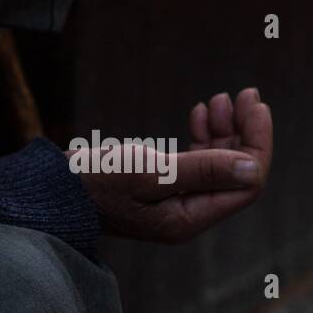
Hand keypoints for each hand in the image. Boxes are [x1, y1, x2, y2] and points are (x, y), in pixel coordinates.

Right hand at [68, 88, 272, 243]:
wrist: (54, 188)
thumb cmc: (96, 181)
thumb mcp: (149, 172)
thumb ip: (203, 170)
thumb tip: (254, 168)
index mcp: (188, 218)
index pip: (245, 184)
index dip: (257, 144)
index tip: (255, 106)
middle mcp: (187, 214)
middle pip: (237, 173)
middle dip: (245, 133)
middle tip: (246, 94)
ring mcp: (175, 201)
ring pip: (218, 163)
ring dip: (226, 130)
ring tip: (221, 99)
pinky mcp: (162, 186)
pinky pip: (196, 160)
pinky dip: (204, 136)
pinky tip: (201, 113)